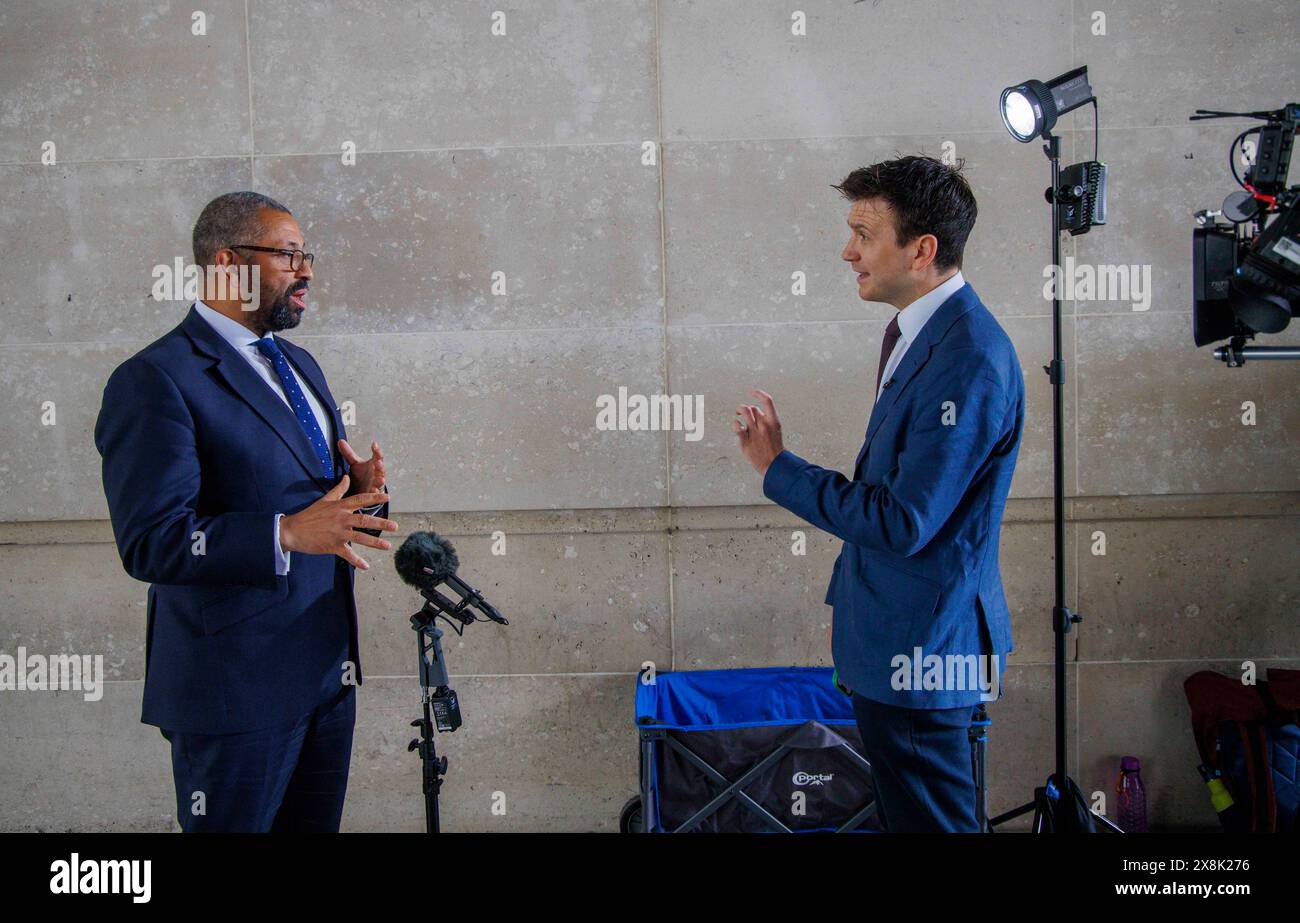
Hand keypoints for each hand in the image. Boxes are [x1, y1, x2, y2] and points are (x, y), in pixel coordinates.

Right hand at [280, 474, 398, 570]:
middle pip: (364, 520)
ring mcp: (338, 533)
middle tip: (395, 526)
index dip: (374, 498)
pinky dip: (356, 560)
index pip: (360, 500)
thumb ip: (338, 489)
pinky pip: (347, 554)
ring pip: (359, 537)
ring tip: (387, 545)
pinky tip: (366, 566)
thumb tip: (347, 477)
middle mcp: (341, 519)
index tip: (387, 497)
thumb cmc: (310, 515)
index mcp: (340, 507)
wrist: (293, 530)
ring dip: (374, 542)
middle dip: (381, 522)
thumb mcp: (325, 500)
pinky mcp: (332, 545)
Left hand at [338, 438, 385, 496]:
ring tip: (381, 479)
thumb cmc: (360, 475)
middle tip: (378, 462)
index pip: (377, 455)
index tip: (374, 444)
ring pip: (380, 481)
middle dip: (380, 466)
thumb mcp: (354, 463)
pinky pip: (375, 492)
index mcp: (374, 464)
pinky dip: (375, 492)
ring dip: (380, 481)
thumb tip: (340, 441)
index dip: (377, 450)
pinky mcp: (373, 493)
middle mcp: (377, 473)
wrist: (361, 490)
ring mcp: (376, 483)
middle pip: (381, 468)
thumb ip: (348, 453)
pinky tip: (374, 490)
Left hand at [733, 389, 783, 475]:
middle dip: (747, 408)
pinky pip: (737, 426)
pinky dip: (735, 423)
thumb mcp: (775, 430)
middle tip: (742, 412)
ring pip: (744, 411)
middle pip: (752, 408)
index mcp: (774, 421)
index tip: (752, 392)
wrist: (774, 465)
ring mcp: (755, 433)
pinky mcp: (745, 441)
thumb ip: (766, 419)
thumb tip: (753, 409)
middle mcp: (764, 425)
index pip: (767, 401)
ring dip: (739, 410)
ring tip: (738, 413)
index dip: (759, 394)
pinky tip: (737, 426)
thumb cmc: (773, 446)